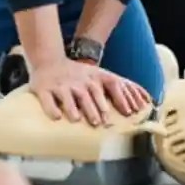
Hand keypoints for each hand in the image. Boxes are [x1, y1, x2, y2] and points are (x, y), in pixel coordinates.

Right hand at [29, 56, 150, 124]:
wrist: (48, 62)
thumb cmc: (78, 75)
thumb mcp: (97, 76)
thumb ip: (115, 89)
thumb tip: (141, 105)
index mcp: (95, 77)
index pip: (112, 85)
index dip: (121, 98)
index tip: (128, 112)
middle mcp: (80, 81)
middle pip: (90, 94)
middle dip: (95, 108)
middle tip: (100, 122)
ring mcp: (61, 85)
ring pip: (69, 97)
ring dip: (74, 109)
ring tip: (77, 119)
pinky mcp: (43, 90)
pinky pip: (48, 100)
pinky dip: (52, 109)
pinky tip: (56, 117)